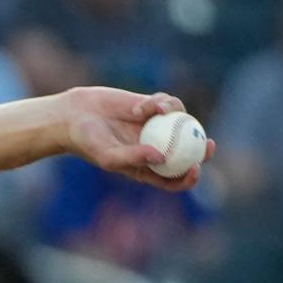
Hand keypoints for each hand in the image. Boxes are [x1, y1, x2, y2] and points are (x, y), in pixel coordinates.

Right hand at [58, 87, 211, 191]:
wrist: (75, 116)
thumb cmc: (88, 142)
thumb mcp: (109, 156)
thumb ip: (134, 158)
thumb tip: (162, 157)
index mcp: (147, 169)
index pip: (175, 179)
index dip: (190, 177)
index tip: (196, 167)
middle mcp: (155, 148)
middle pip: (187, 152)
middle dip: (202, 150)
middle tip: (208, 143)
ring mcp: (154, 127)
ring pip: (180, 122)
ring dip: (176, 114)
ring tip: (156, 109)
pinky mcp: (150, 106)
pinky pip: (167, 104)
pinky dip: (160, 103)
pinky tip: (143, 105)